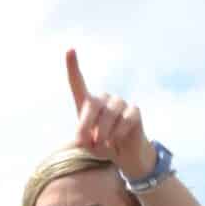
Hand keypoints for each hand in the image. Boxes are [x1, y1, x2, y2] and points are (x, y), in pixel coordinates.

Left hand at [66, 49, 154, 179]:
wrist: (124, 155)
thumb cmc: (101, 146)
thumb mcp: (87, 144)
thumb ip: (84, 137)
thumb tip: (92, 133)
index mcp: (87, 104)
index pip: (78, 82)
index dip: (73, 66)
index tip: (70, 49)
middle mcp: (104, 99)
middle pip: (93, 104)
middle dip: (86, 125)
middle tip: (84, 143)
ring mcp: (120, 103)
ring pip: (109, 113)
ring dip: (103, 132)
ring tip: (102, 144)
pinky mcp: (134, 111)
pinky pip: (125, 119)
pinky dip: (118, 133)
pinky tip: (117, 140)